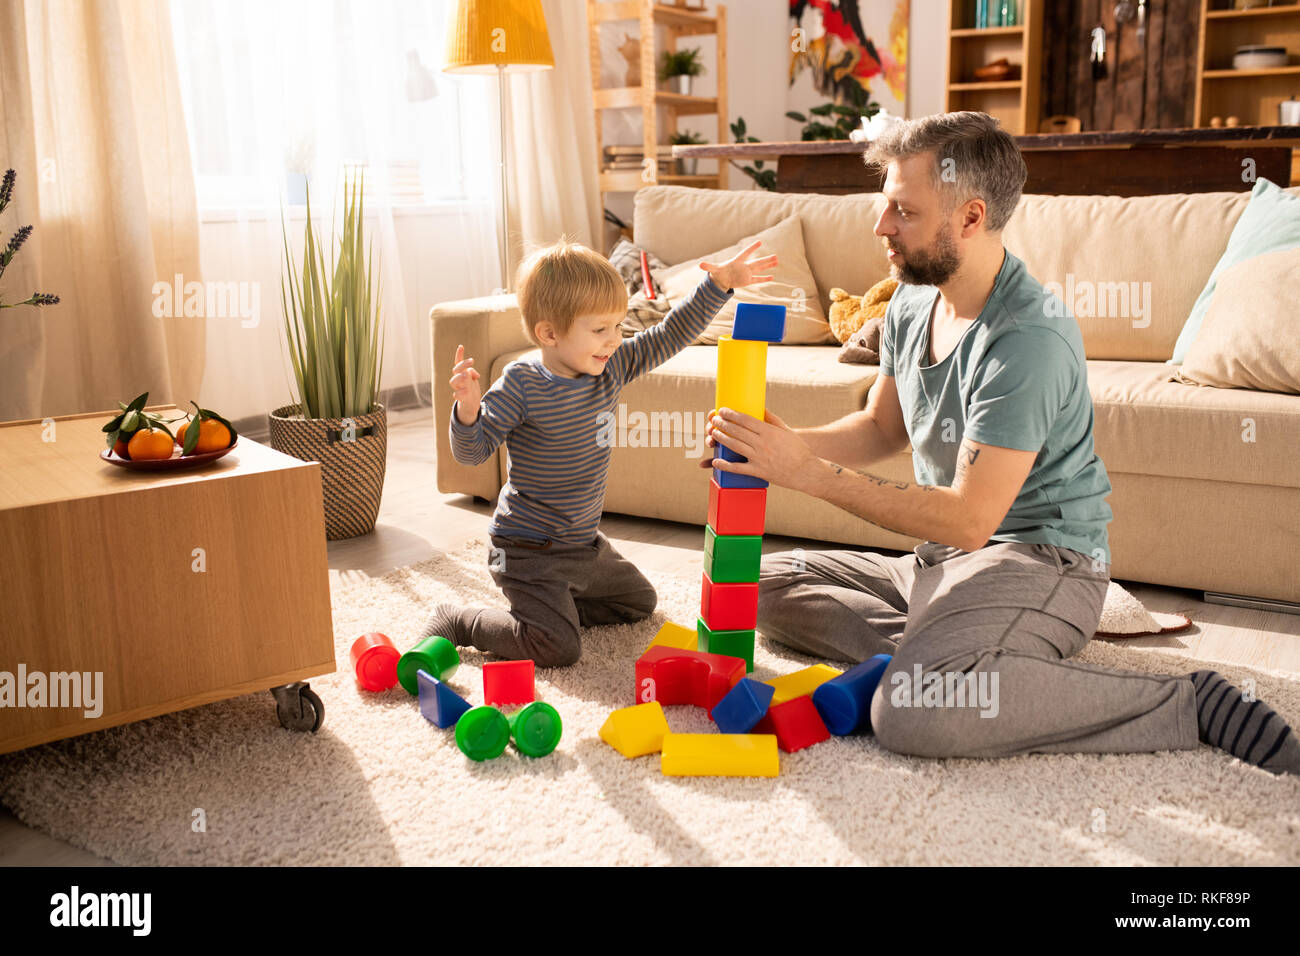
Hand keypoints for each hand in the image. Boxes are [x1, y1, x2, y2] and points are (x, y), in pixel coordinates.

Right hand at [450, 344, 480, 424]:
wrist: (471, 402)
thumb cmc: (471, 387)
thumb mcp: (473, 378)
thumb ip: (472, 373)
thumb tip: (472, 374)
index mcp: (461, 374)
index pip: (458, 363)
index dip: (459, 355)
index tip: (461, 346)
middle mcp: (458, 380)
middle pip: (456, 371)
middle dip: (462, 365)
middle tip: (472, 361)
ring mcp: (458, 388)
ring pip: (453, 382)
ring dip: (459, 377)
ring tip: (466, 375)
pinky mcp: (461, 398)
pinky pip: (457, 395)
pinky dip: (460, 393)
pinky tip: (465, 391)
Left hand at [699, 239, 776, 291]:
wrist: (722, 279)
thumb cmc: (719, 272)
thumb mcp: (713, 269)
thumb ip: (708, 266)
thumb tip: (699, 264)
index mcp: (737, 261)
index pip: (746, 253)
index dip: (752, 248)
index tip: (759, 242)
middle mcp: (744, 266)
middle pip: (757, 262)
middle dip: (766, 260)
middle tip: (776, 256)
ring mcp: (747, 273)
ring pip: (760, 269)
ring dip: (768, 266)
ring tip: (777, 262)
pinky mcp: (748, 280)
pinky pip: (758, 280)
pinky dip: (764, 279)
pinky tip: (772, 277)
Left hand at [700, 406, 825, 493]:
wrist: (806, 471)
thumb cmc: (798, 450)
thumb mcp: (786, 431)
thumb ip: (772, 419)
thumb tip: (761, 408)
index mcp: (769, 431)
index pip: (745, 419)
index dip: (731, 414)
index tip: (723, 410)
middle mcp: (763, 443)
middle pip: (737, 431)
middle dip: (723, 424)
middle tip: (714, 420)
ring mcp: (759, 458)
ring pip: (735, 446)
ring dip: (721, 438)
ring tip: (714, 433)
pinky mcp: (758, 471)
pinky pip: (738, 468)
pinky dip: (725, 465)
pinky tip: (716, 461)